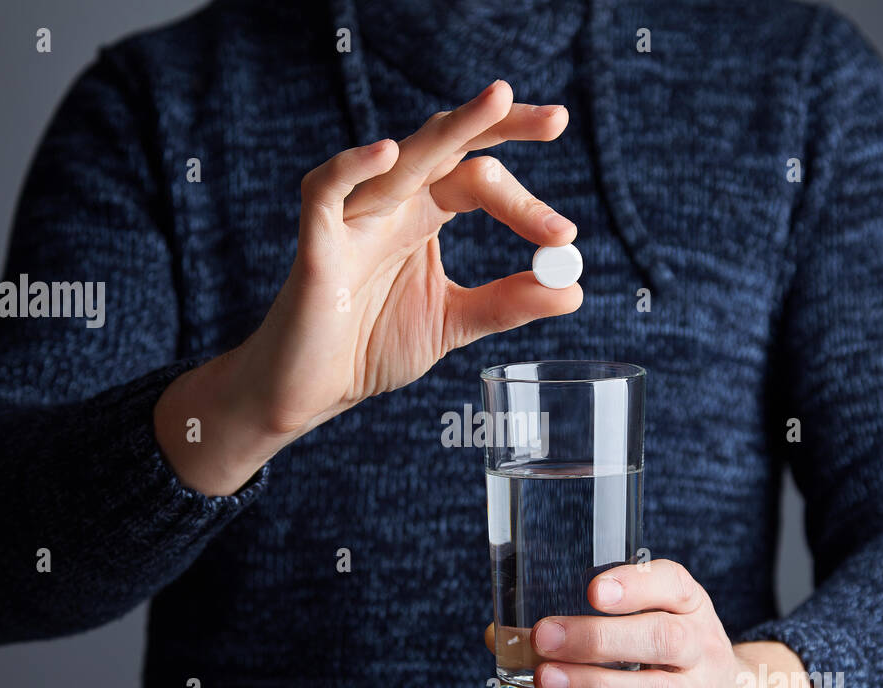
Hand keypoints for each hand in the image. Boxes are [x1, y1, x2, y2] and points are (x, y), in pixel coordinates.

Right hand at [155, 79, 581, 494]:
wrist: (309, 391)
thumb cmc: (369, 348)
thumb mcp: (453, 323)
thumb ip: (507, 304)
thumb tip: (573, 290)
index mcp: (425, 216)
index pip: (481, 179)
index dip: (528, 202)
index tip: (565, 240)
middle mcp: (393, 204)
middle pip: (449, 145)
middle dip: (500, 125)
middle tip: (557, 119)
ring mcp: (353, 219)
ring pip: (402, 157)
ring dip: (451, 128)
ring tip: (497, 100)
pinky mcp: (316, 245)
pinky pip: (325, 192)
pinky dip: (352, 168)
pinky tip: (388, 153)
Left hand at [484, 560, 821, 687]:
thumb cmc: (671, 666)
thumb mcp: (646, 631)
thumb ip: (582, 627)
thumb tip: (501, 636)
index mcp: (690, 610)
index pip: (674, 586)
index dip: (636, 585)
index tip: (594, 588)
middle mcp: (701, 652)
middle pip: (664, 639)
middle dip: (599, 637)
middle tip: (544, 635)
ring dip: (595, 685)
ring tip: (546, 679)